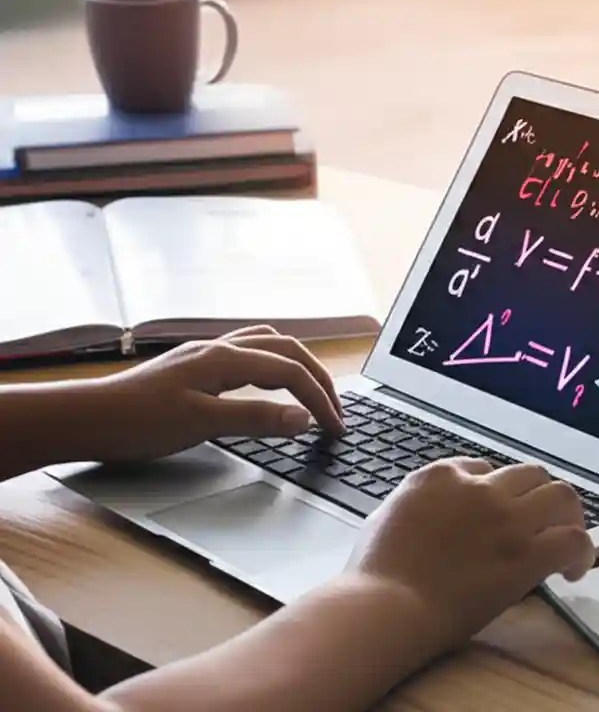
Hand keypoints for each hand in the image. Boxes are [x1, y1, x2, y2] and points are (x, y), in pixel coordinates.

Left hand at [80, 325, 344, 461]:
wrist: (85, 418)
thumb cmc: (136, 422)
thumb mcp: (201, 424)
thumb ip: (256, 419)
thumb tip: (304, 418)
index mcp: (225, 359)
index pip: (291, 372)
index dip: (320, 400)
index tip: (336, 429)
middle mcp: (219, 349)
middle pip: (288, 351)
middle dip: (318, 379)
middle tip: (336, 412)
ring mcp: (206, 355)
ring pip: (268, 346)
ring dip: (298, 365)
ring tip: (312, 392)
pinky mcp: (195, 367)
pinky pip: (248, 354)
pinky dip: (273, 365)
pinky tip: (268, 383)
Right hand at [347, 458, 594, 656]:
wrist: (385, 608)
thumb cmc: (374, 575)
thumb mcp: (387, 516)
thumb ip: (420, 503)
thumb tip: (439, 511)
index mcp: (441, 476)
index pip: (485, 470)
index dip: (497, 494)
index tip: (500, 517)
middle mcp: (479, 489)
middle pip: (530, 474)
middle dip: (538, 497)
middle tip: (541, 523)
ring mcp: (506, 519)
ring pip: (560, 495)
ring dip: (568, 516)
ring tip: (566, 539)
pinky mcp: (526, 554)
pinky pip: (573, 539)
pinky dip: (581, 552)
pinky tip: (573, 572)